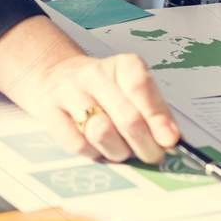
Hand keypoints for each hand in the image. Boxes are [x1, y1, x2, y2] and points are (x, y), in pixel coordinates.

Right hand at [0, 15, 180, 163]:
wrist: (54, 77)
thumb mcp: (132, 91)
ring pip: (101, 132)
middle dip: (145, 144)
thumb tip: (171, 140)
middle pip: (127, 117)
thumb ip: (154, 112)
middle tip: (152, 156)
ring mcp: (68, 92)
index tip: (170, 140)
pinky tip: (98, 147)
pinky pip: (78, 145)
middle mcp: (94, 75)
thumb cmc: (105, 90)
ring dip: (119, 150)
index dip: (158, 116)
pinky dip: (94, 153)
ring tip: (122, 150)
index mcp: (122, 65)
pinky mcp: (49, 113)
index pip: (141, 87)